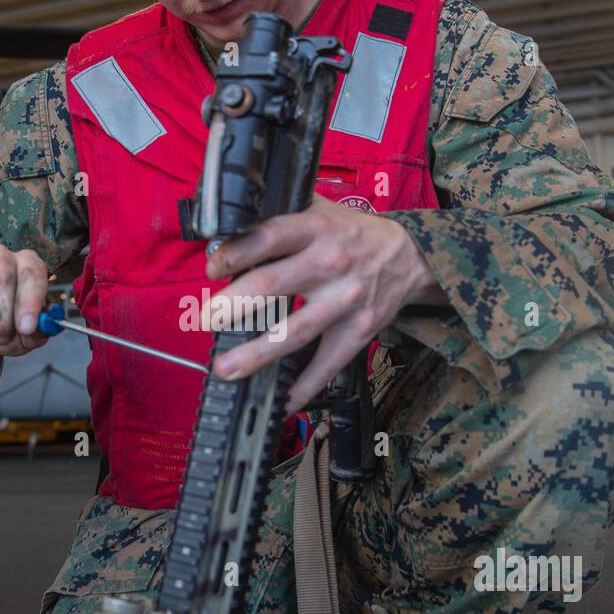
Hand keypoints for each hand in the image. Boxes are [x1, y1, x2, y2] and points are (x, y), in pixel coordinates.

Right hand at [0, 245, 51, 356]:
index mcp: (27, 264)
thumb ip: (36, 333)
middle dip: (0, 318)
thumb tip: (38, 330)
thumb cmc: (3, 326)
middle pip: (1, 280)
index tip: (26, 328)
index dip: (29, 302)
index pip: (32, 274)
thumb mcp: (24, 336)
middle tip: (1, 336)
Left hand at [203, 197, 444, 413]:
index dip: (235, 253)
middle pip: (274, 286)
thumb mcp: (319, 211)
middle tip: (205, 320)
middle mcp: (330, 265)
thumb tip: (226, 234)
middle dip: (233, 305)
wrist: (408, 257)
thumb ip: (279, 218)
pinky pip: (327, 366)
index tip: (212, 267)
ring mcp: (345, 302)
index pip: (269, 237)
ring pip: (295, 332)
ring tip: (226, 367)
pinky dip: (304, 388)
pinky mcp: (358, 332)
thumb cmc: (352, 233)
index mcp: (315, 230)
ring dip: (257, 353)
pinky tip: (280, 402)